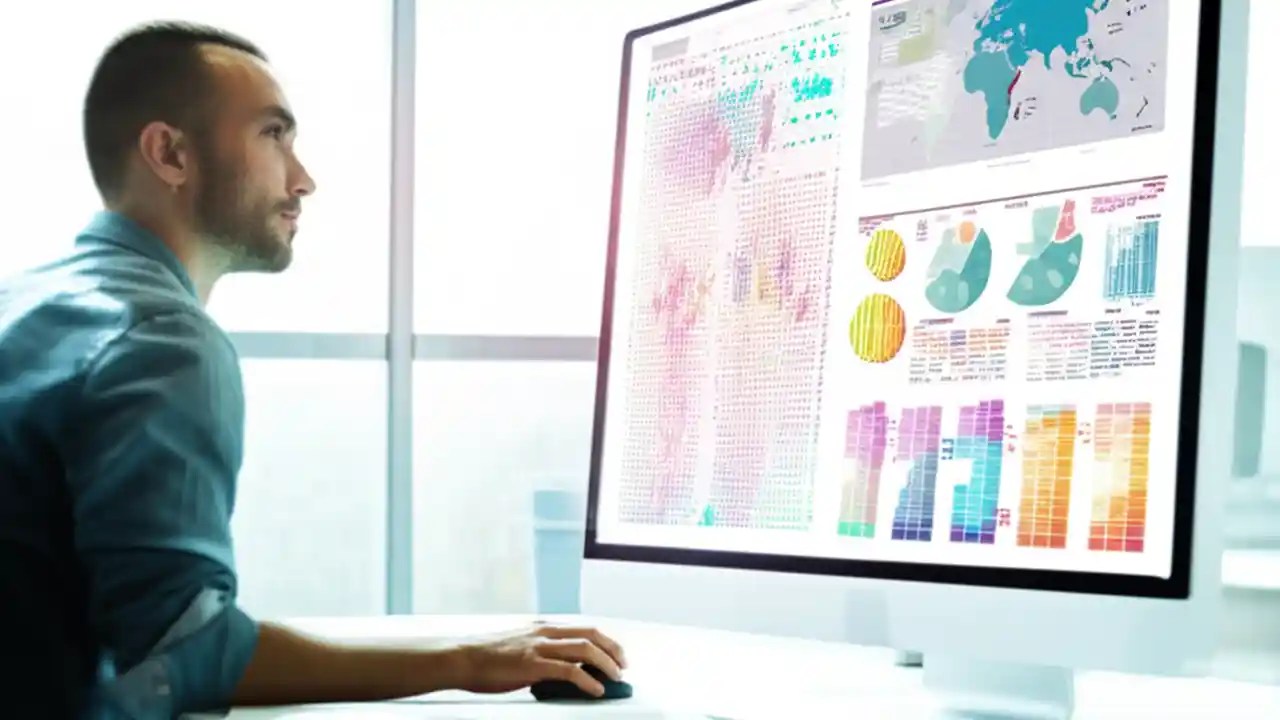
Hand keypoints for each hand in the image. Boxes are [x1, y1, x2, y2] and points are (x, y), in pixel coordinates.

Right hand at [453, 622, 627, 696]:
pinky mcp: (532, 665)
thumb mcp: (519, 644)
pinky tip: (596, 690)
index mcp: (543, 627)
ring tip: (615, 678)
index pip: (584, 628)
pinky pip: (568, 671)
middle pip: (591, 635)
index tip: (617, 654)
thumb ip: (540, 650)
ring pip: (584, 650)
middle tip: (623, 666)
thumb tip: (560, 665)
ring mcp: (539, 647)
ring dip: (606, 664)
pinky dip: (587, 680)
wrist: (463, 658)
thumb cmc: (486, 656)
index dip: (605, 641)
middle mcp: (545, 632)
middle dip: (613, 650)